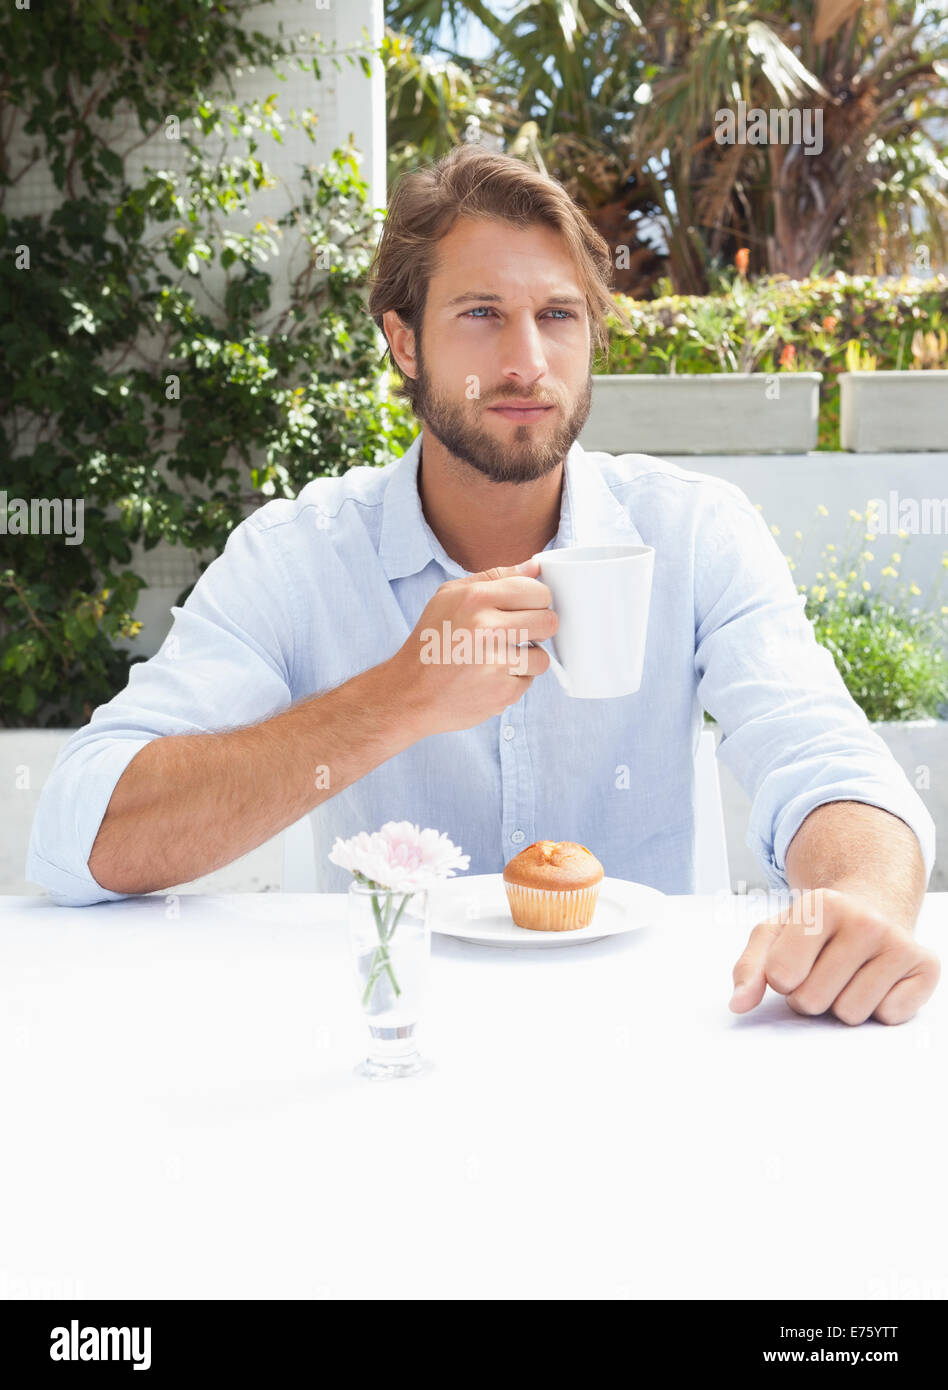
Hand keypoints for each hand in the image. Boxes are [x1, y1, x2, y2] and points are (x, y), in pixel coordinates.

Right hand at [390, 557, 557, 736]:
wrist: (410, 692)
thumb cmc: (431, 640)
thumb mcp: (449, 596)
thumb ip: (495, 577)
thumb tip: (536, 567)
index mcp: (476, 598)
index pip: (537, 591)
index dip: (536, 601)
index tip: (525, 609)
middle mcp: (486, 628)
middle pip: (549, 621)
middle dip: (539, 628)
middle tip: (518, 635)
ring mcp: (495, 663)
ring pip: (542, 656)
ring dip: (526, 659)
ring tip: (499, 659)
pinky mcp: (501, 692)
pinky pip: (529, 681)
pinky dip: (514, 681)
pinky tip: (489, 678)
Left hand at [729, 886, 939, 1024]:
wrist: (872, 906)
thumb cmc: (817, 926)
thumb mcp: (775, 934)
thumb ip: (750, 967)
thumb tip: (739, 1004)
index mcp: (822, 905)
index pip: (781, 976)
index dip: (782, 978)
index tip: (794, 961)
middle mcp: (866, 920)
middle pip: (813, 1000)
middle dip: (810, 995)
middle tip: (823, 969)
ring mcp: (899, 943)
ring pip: (850, 1014)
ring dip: (842, 1003)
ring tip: (848, 974)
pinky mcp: (926, 966)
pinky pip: (888, 1016)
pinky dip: (879, 1007)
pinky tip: (877, 980)